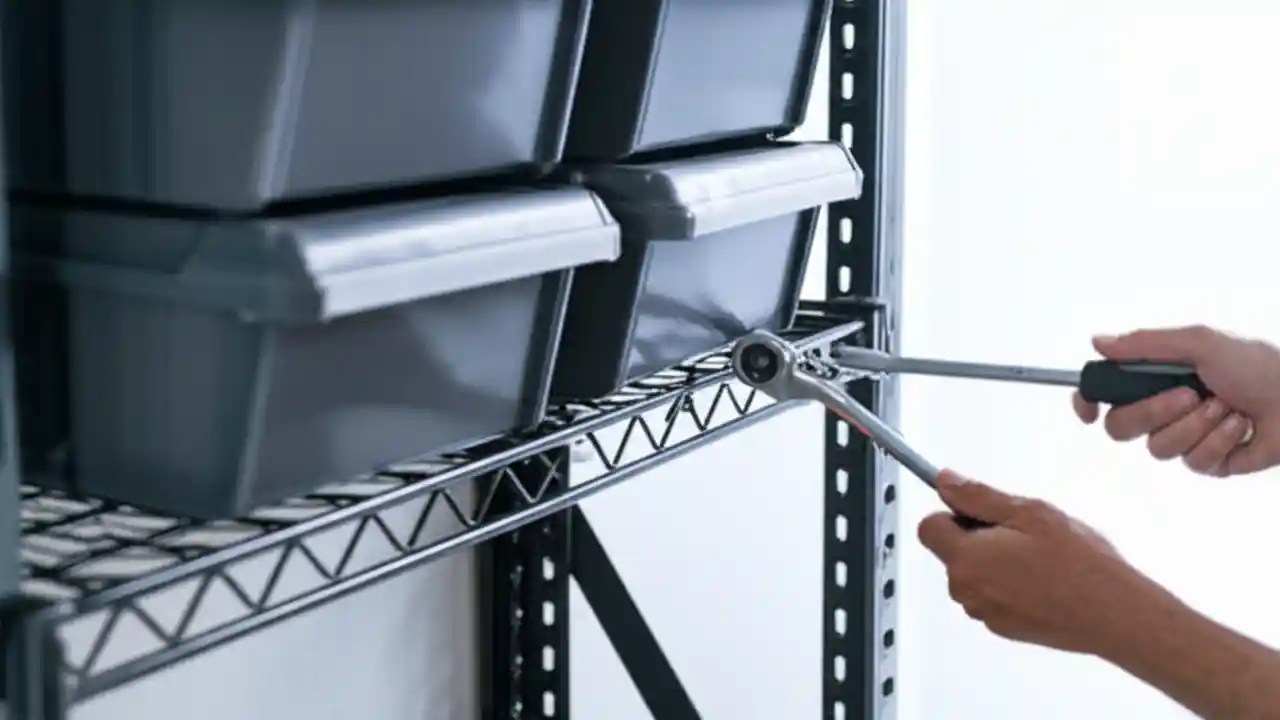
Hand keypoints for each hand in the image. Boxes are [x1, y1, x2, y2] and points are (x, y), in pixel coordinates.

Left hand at [918, 471, 1145, 654]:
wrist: (1113, 613)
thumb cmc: (1077, 562)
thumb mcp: (1028, 513)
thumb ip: (978, 496)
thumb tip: (944, 482)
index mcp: (965, 558)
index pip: (928, 527)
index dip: (952, 514)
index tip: (981, 512)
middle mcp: (966, 590)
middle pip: (951, 552)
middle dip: (976, 538)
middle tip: (1020, 534)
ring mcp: (984, 613)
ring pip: (973, 575)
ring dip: (993, 562)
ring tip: (1037, 558)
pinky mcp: (1003, 629)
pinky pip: (991, 596)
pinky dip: (1007, 586)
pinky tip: (1042, 581)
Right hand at [1073, 325, 1279, 475]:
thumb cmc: (1256, 365)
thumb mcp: (1199, 342)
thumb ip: (1145, 344)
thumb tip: (1097, 342)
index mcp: (1156, 377)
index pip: (1104, 394)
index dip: (1087, 401)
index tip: (1088, 408)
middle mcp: (1164, 408)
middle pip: (1120, 427)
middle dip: (1153, 412)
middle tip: (1187, 395)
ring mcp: (1184, 437)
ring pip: (1158, 448)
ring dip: (1195, 426)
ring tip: (1227, 408)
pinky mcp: (1208, 462)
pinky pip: (1193, 462)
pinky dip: (1218, 442)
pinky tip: (1240, 427)